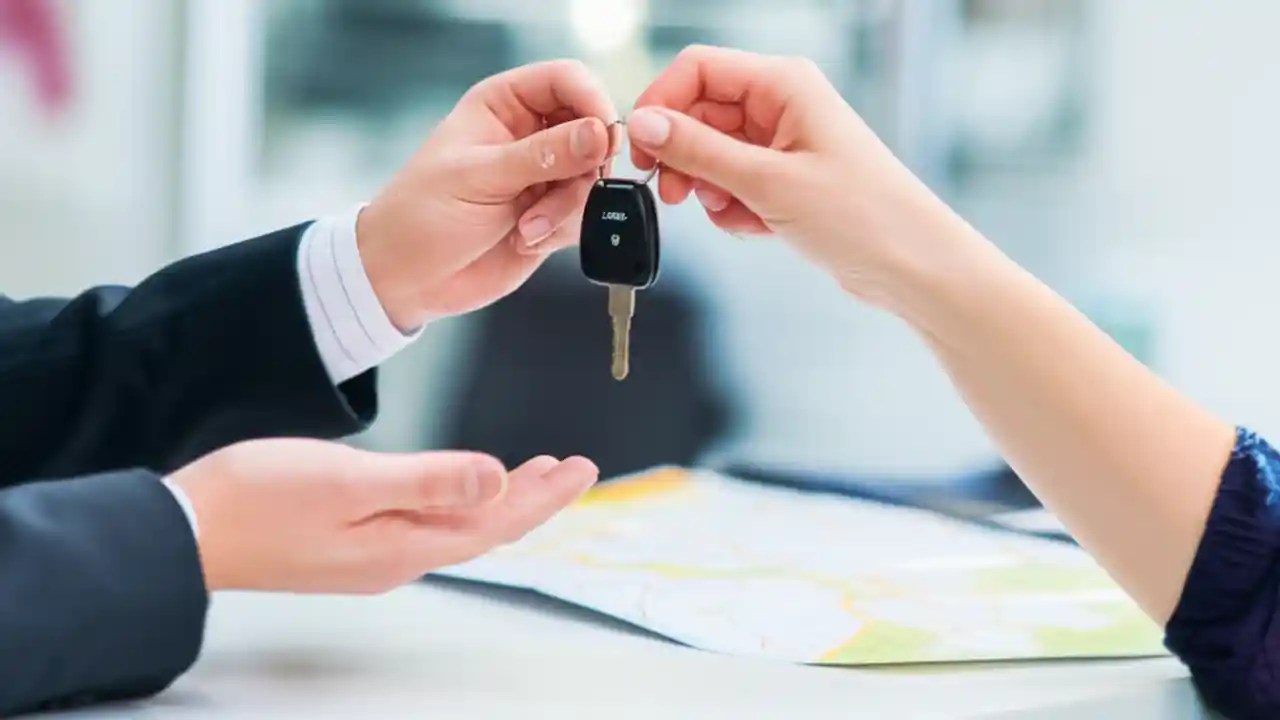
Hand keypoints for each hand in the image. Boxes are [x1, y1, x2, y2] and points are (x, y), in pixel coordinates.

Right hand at [171, 439, 598, 592]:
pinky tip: (461, 490)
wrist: (184, 529)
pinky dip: (459, 504)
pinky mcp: (349, 545)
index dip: (543, 495)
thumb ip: (428, 481)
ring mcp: (372, 555)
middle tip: (574, 469)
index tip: (582, 468)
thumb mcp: (351, 481)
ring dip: (500, 500)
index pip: (496, 521)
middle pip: (485, 528)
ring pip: (458, 527)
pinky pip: (427, 526)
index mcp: (404, 545)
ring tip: (534, 474)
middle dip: (533, 497)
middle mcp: (396, 559)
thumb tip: (497, 481)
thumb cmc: (258, 499)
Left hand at [358, 60, 619, 329]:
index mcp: (503, 104)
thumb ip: (544, 155)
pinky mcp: (551, 215)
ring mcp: (542, 176)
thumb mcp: (480, 177)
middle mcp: (528, 135)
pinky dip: (562, 230)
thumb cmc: (421, 215)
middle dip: (585, 166)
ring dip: (566, 207)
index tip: (603, 138)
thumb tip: (598, 133)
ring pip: (592, 178)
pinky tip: (525, 239)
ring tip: (527, 228)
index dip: (592, 102)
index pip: (566, 80)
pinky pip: (584, 215)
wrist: (408, 279)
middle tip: (566, 190)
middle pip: (591, 129)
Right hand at [627, 45, 978, 309]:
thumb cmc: (861, 215)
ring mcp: (785, 143)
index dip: (661, 105)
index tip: (641, 150)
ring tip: (735, 215)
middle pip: (699, 113)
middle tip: (675, 195)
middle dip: (683, 157)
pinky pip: (734, 182)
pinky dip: (734, 207)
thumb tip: (643, 125)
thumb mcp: (766, 183)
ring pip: (713, 153)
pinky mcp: (787, 179)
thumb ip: (698, 152)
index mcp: (784, 83)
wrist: (912, 265)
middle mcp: (783, 104)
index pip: (697, 70)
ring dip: (710, 189)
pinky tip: (757, 227)